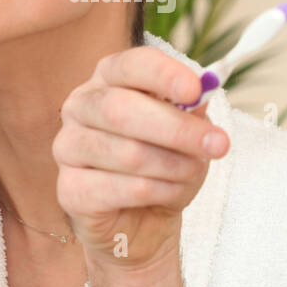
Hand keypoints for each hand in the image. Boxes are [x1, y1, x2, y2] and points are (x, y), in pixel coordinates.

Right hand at [54, 46, 229, 272]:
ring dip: (172, 165)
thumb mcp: (187, 132)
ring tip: (192, 172)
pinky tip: (170, 194)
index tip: (196, 89)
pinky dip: (158, 192)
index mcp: (108, 79)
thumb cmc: (164, 165)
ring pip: (126, 153)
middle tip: (218, 144)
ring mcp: (67, 147)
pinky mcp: (68, 190)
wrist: (142, 221)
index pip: (130, 65)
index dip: (163, 75)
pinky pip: (120, 189)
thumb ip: (191, 110)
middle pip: (120, 109)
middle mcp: (80, 106)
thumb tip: (204, 91)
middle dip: (176, 128)